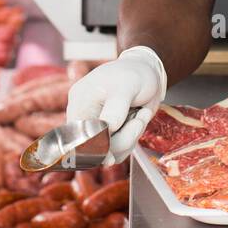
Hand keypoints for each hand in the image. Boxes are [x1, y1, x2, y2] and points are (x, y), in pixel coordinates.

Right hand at [65, 47, 166, 164]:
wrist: (147, 75)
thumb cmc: (134, 75)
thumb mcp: (126, 87)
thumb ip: (115, 109)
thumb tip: (107, 129)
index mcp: (80, 103)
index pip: (81, 137)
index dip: (99, 146)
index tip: (117, 147)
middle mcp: (83, 117)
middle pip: (95, 149)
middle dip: (122, 140)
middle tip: (139, 120)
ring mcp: (95, 127)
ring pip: (108, 153)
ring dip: (130, 139)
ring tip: (140, 117)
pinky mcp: (108, 135)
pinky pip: (116, 151)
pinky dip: (131, 140)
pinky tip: (138, 121)